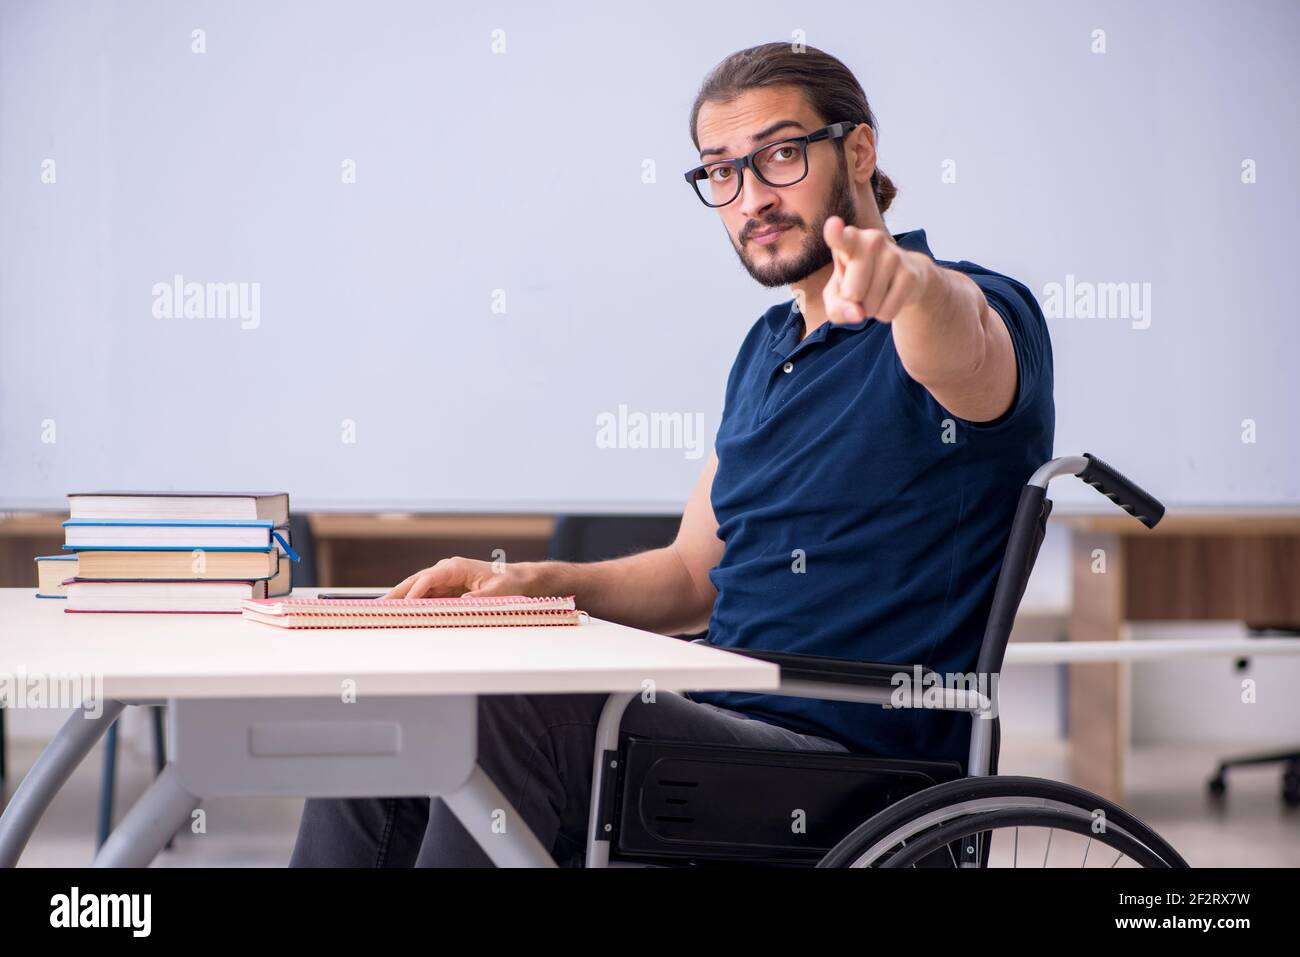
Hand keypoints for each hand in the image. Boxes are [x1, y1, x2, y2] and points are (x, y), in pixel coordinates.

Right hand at [384, 556, 541, 598]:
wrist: (517, 580)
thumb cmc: (508, 584)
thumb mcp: (497, 593)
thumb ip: (478, 599)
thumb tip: (460, 605)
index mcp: (456, 567)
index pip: (429, 577)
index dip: (416, 590)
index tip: (407, 603)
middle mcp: (446, 571)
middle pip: (415, 582)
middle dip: (397, 594)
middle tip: (378, 607)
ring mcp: (444, 580)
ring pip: (416, 590)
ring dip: (400, 600)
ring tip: (381, 613)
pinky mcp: (445, 590)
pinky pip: (424, 597)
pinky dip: (412, 605)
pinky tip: (400, 614)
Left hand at [822, 216, 932, 324]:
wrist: (902, 277)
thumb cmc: (859, 283)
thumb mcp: (838, 296)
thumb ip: (837, 307)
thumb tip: (858, 314)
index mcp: (849, 240)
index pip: (841, 238)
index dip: (836, 235)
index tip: (833, 225)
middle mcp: (872, 240)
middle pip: (852, 293)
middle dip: (854, 302)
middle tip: (860, 288)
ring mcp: (894, 255)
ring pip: (870, 306)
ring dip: (870, 309)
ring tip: (876, 290)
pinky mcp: (910, 274)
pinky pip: (887, 311)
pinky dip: (884, 313)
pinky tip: (889, 296)